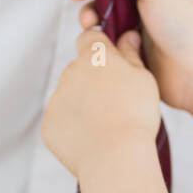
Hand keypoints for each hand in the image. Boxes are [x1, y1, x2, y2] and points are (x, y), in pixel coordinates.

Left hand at [41, 23, 161, 178]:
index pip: (90, 37)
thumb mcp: (144, 78)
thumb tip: (127, 36)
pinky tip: (93, 139)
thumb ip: (131, 54)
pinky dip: (74, 128)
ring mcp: (57, 99)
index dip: (101, 47)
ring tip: (106, 125)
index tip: (111, 62)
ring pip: (70, 96)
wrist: (115, 157)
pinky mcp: (49, 124)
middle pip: (80, 70)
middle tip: (115, 103)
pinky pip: (62, 121)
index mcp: (94, 56)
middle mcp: (70, 72)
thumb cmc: (136, 115)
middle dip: (94, 81)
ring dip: (84, 105)